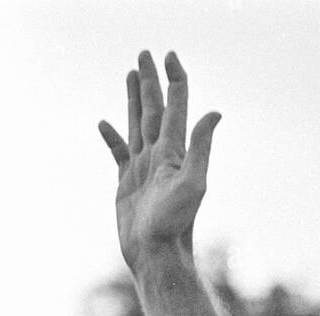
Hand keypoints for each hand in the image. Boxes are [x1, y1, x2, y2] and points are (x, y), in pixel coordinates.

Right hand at [98, 50, 220, 271]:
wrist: (157, 255)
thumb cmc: (176, 225)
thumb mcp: (192, 184)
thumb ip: (201, 148)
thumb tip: (215, 113)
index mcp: (174, 152)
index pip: (175, 107)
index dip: (174, 80)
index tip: (168, 55)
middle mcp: (159, 157)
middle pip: (154, 109)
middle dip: (151, 81)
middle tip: (145, 54)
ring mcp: (142, 169)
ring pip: (137, 124)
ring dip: (134, 100)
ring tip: (130, 75)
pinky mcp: (127, 184)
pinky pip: (118, 153)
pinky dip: (112, 137)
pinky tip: (104, 123)